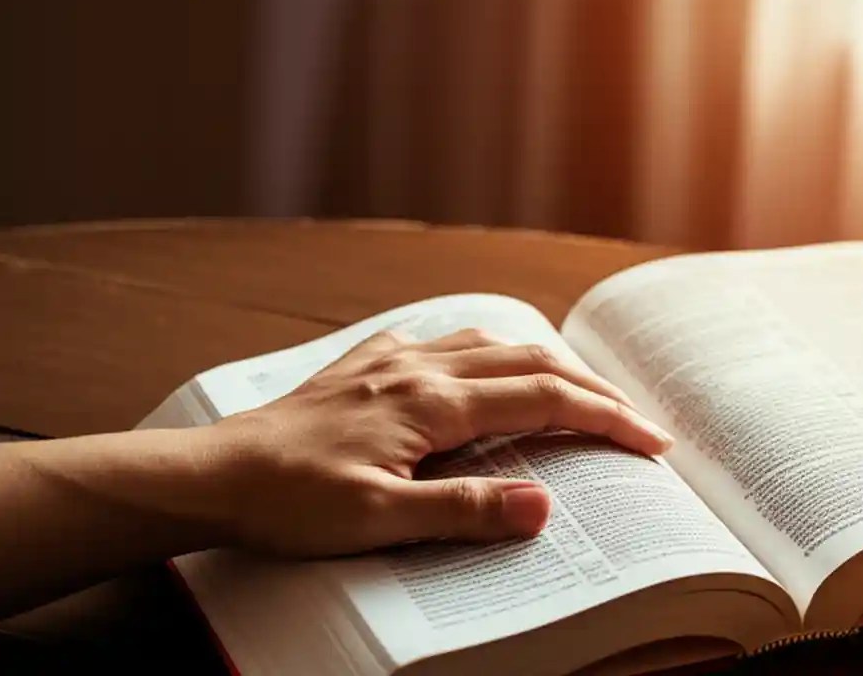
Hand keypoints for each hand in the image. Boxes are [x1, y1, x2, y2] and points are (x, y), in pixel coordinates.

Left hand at [209, 328, 672, 556]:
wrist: (212, 475)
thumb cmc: (290, 502)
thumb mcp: (380, 522)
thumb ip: (466, 509)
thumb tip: (544, 505)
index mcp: (433, 402)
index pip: (544, 400)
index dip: (606, 418)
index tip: (650, 441)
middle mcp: (420, 367)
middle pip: (531, 361)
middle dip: (593, 388)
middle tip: (635, 419)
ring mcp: (392, 360)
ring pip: (492, 342)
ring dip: (545, 364)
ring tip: (577, 391)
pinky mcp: (367, 365)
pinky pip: (446, 341)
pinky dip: (488, 352)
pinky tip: (482, 367)